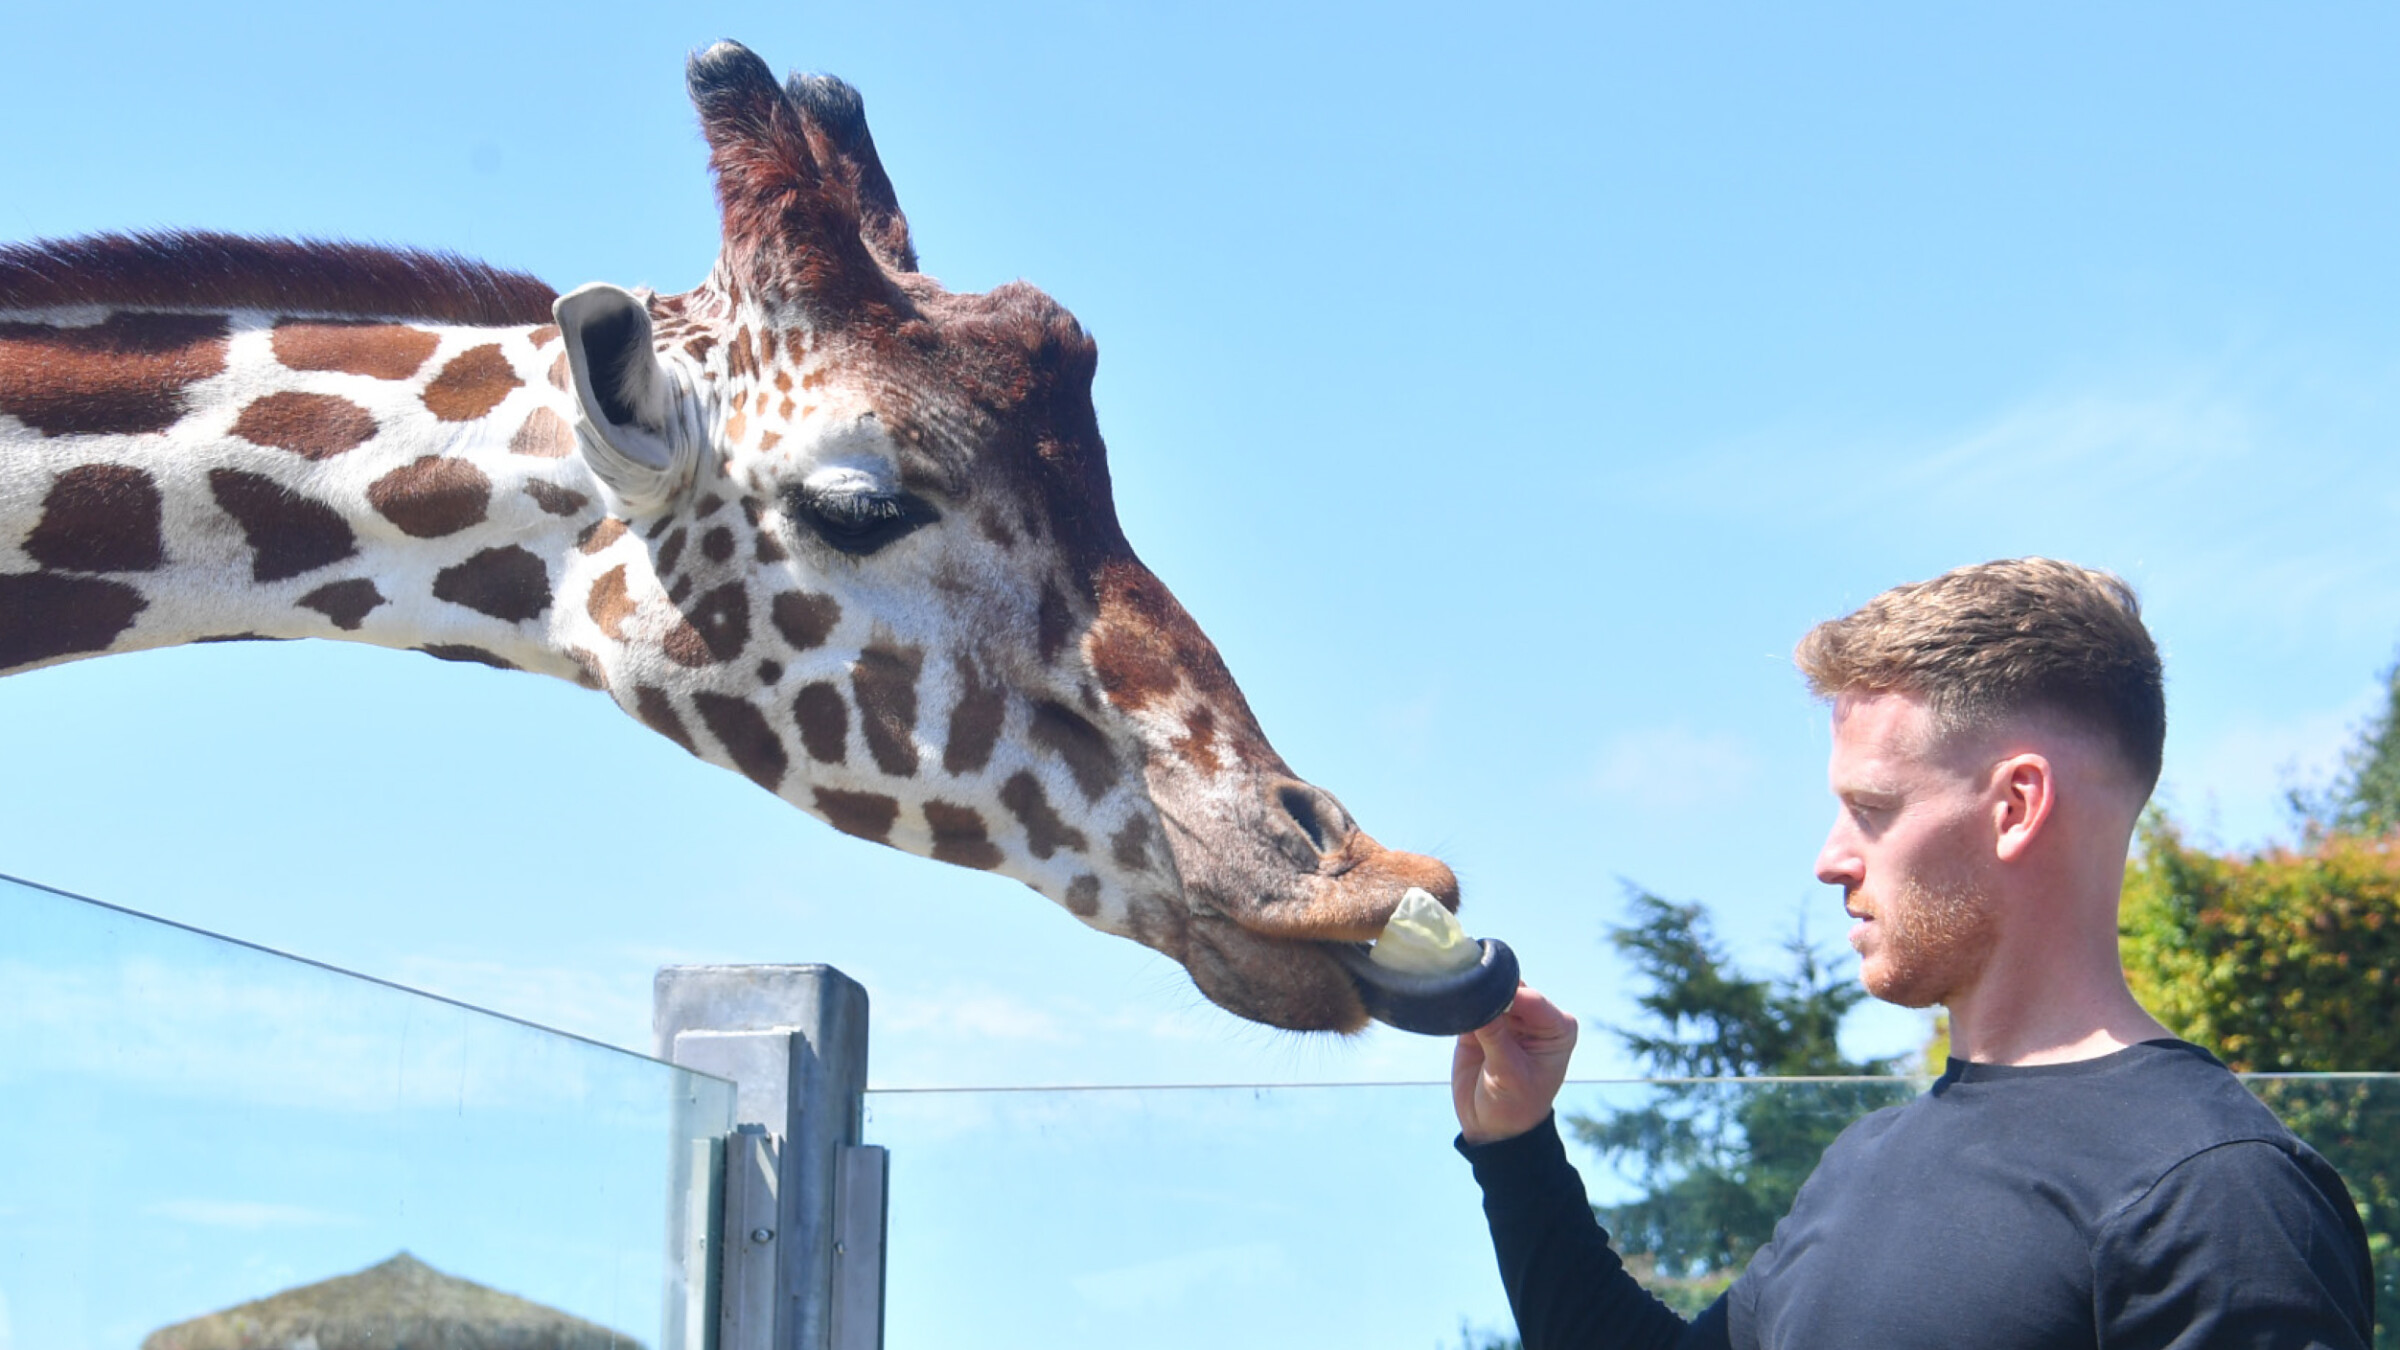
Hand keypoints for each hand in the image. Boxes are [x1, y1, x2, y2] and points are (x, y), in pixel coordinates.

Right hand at [1452, 983, 1576, 1143]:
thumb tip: (1479, 999)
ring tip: (1458, 1007)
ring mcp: (1509, 1018)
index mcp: (1556, 1028)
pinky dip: (1461, 1004)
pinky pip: (1471, 1003)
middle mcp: (1535, 1018)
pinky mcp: (1482, 1022)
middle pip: (1510, 989)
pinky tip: (1451, 1008)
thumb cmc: (1514, 1106)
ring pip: (1489, 992)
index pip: (1530, 998)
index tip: (1482, 1000)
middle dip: (1488, 992)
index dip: (1505, 995)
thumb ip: (1495, 1036)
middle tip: (1467, 1000)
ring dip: (1473, 996)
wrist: (1493, 1128)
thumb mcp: (1508, 1073)